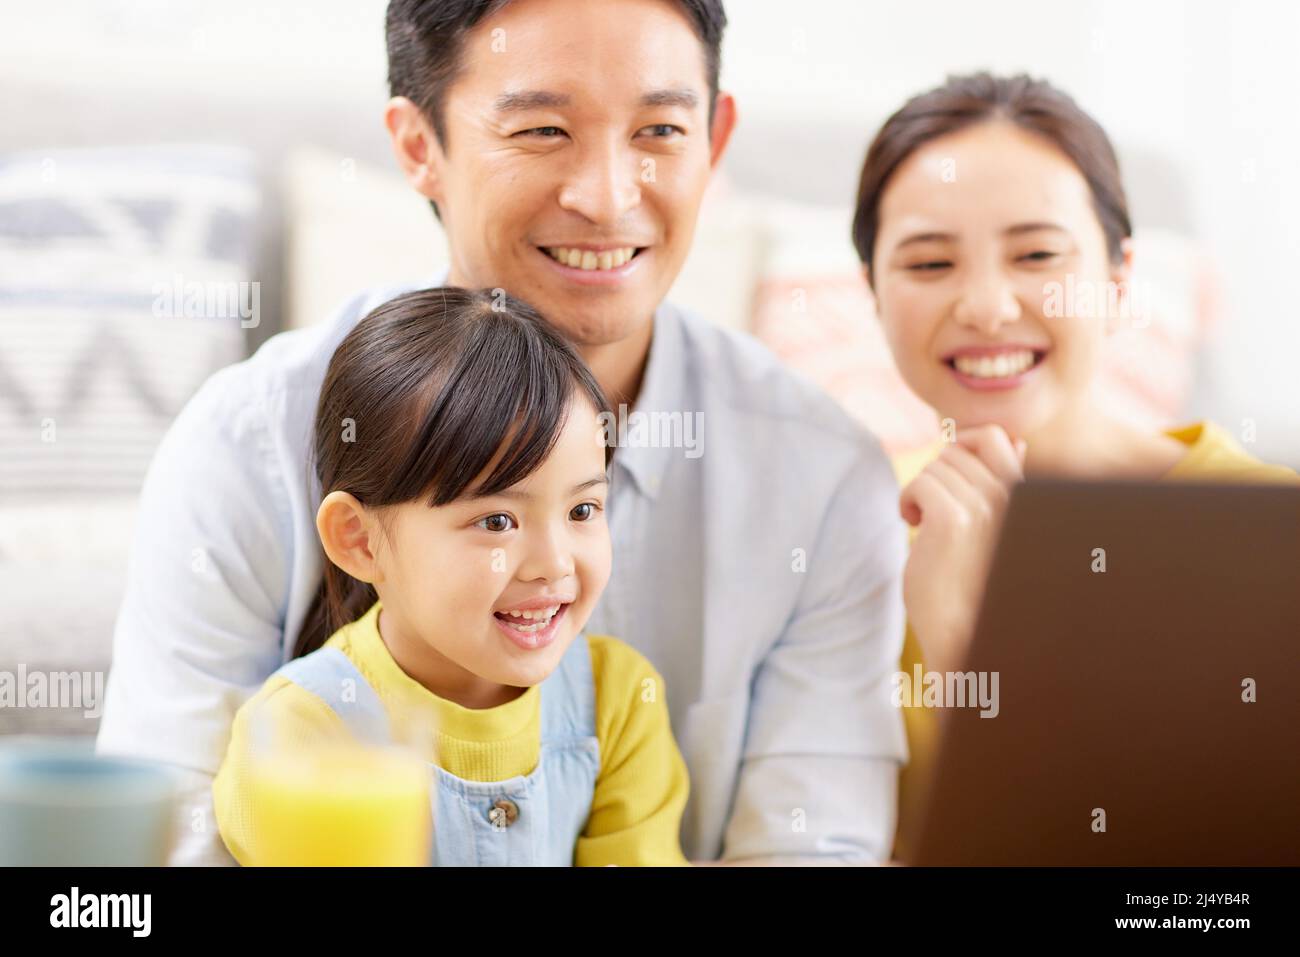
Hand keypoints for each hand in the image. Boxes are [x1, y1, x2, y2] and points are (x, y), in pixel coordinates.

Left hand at [898, 425, 1026, 672]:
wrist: (963, 628)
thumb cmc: (978, 578)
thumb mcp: (999, 524)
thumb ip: (1008, 482)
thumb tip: (1016, 441)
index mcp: (1026, 495)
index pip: (995, 435)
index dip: (961, 446)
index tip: (947, 479)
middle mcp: (1010, 497)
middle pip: (954, 451)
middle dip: (936, 476)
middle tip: (934, 511)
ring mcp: (983, 506)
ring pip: (934, 466)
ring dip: (921, 491)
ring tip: (927, 524)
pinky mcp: (952, 520)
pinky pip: (918, 483)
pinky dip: (907, 501)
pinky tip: (914, 525)